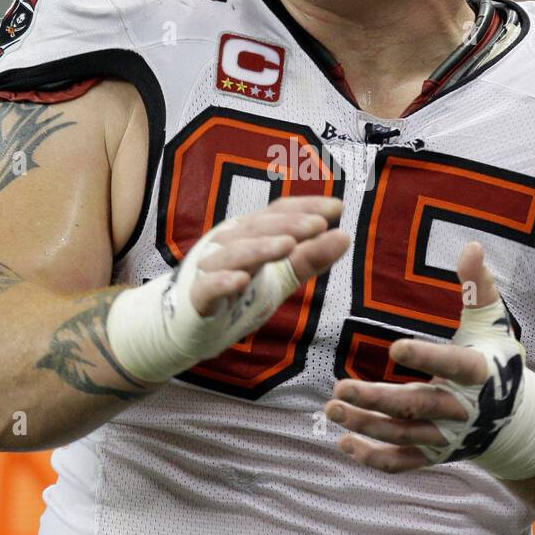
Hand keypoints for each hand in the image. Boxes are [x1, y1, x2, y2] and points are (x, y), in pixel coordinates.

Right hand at [190, 195, 348, 317]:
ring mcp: (209, 268)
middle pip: (257, 228)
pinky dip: (223, 281)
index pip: (277, 213)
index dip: (304, 207)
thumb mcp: (281, 277)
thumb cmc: (237, 295)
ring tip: (289, 246)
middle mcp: (228, 243)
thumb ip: (310, 258)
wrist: (189, 328)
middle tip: (319, 224)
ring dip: (261, 247)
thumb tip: (345, 235)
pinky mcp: (196, 297)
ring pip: (235, 253)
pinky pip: (208, 286)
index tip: (337, 208)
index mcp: (248, 234)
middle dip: (288, 225)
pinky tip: (242, 280)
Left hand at [322, 241, 498, 471]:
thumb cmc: (496, 359)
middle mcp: (463, 409)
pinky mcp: (434, 454)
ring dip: (367, 426)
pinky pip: (402, 462)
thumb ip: (478, 286)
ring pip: (404, 436)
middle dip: (378, 400)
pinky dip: (373, 458)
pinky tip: (343, 443)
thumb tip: (470, 244)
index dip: (427, 358)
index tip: (394, 347)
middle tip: (340, 389)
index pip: (453, 365)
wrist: (515, 419)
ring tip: (332, 409)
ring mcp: (447, 436)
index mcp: (479, 372)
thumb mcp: (491, 321)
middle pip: (417, 407)